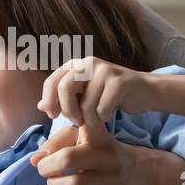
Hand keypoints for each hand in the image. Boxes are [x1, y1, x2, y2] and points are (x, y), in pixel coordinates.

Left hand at [28, 119, 154, 184]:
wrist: (140, 177)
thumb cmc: (102, 154)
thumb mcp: (84, 139)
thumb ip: (57, 142)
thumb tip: (34, 159)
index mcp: (99, 135)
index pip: (81, 124)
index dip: (62, 129)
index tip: (57, 139)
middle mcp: (108, 156)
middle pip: (67, 159)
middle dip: (46, 166)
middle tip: (45, 170)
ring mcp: (113, 181)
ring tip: (54, 184)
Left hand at [37, 57, 159, 126]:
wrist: (145, 91)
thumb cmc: (110, 95)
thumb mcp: (84, 94)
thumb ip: (63, 99)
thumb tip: (39, 106)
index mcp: (76, 64)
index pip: (52, 81)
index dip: (49, 101)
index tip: (54, 116)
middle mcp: (88, 63)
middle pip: (64, 88)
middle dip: (68, 111)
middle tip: (77, 121)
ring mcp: (104, 71)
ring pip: (85, 105)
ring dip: (90, 119)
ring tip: (97, 118)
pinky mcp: (119, 82)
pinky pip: (102, 109)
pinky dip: (104, 118)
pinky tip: (110, 114)